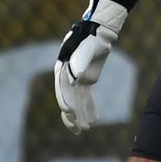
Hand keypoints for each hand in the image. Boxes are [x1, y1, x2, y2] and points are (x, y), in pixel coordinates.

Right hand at [53, 0, 127, 131]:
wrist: (99, 33)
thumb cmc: (91, 39)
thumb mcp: (87, 49)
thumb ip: (81, 63)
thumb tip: (77, 80)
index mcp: (63, 68)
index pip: (62, 89)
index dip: (65, 101)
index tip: (70, 113)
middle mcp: (67, 76)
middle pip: (68, 99)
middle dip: (72, 115)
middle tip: (77, 129)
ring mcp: (77, 80)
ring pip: (78, 101)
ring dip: (82, 115)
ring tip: (86, 129)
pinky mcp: (87, 81)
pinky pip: (87, 97)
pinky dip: (90, 108)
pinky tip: (94, 120)